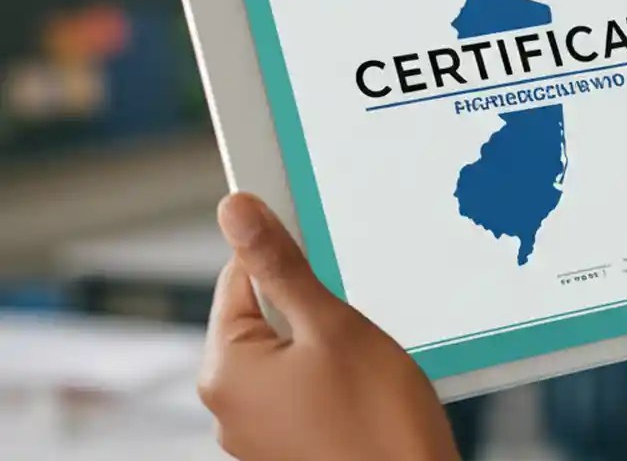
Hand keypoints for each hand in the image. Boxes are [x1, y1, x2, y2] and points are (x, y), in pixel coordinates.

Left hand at [198, 193, 458, 460]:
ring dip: (322, 343)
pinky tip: (362, 387)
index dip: (285, 260)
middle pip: (261, 317)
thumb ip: (281, 266)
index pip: (238, 279)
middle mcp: (228, 406)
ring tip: (363, 364)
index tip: (321, 255)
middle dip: (309, 308)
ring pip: (286, 353)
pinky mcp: (286, 444)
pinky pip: (299, 388)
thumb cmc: (379, 422)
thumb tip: (237, 213)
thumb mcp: (333, 325)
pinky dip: (329, 376)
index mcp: (224, 371)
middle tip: (351, 325)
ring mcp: (256, 431)